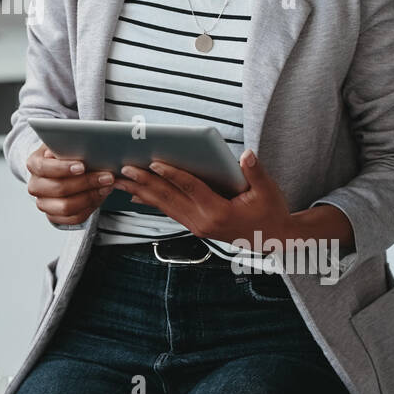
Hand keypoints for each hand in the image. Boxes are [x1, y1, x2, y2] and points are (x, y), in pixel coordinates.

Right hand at [25, 143, 114, 226]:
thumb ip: (75, 147)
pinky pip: (74, 217)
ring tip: (106, 186)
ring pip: (66, 207)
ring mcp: (43, 203)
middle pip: (58, 188)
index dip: (63, 168)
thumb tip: (92, 148)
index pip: (44, 167)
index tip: (82, 166)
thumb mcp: (67, 145)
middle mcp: (36, 185)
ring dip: (90, 197)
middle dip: (86, 182)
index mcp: (34, 164)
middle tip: (106, 176)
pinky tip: (99, 196)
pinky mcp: (54, 216)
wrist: (63, 172)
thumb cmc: (66, 156)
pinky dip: (90, 208)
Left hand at [112, 148, 290, 244]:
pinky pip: (169, 211)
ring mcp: (197, 226)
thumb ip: (255, 173)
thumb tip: (246, 154)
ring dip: (141, 192)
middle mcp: (203, 222)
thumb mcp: (268, 191)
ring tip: (120, 179)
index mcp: (219, 212)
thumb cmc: (271, 212)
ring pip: (164, 206)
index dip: (172, 174)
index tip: (153, 162)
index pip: (191, 189)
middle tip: (123, 168)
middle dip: (144, 182)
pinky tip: (135, 193)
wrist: (273, 239)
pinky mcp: (195, 226)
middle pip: (169, 198)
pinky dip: (151, 201)